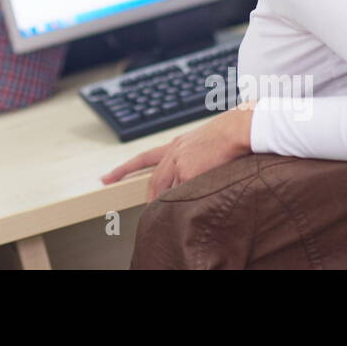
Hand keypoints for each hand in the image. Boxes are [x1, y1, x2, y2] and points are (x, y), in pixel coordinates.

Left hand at [100, 101, 255, 201]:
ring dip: (169, 203)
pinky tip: (192, 208)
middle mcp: (173, 153)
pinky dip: (187, 203)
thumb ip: (194, 155)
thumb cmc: (229, 133)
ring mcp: (179, 163)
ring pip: (169, 190)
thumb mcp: (203, 141)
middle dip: (150, 198)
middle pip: (154, 181)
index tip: (108, 176)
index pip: (144, 158)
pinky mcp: (189, 172)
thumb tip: (196, 169)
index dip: (124, 169)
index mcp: (175, 144)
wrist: (238, 127)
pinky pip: (185, 194)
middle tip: (147, 212)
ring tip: (170, 217)